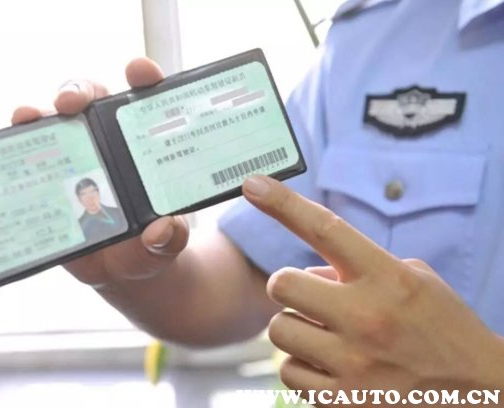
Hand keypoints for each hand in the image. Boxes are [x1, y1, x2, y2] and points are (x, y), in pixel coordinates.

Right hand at [11, 59, 189, 286]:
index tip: (139, 72)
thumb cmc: (148, 246)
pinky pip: (26, 157)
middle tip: (72, 103)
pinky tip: (6, 148)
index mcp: (142, 145)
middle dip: (79, 90)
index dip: (142, 77)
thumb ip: (169, 238)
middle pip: (91, 99)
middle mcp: (106, 141)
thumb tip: (161, 231)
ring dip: (38, 113)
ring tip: (28, 118)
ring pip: (53, 121)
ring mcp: (73, 158)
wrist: (119, 270)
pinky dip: (14, 146)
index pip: (145, 99)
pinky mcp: (46, 179)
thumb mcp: (165, 244)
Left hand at [242, 175, 503, 402]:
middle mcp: (366, 318)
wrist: (481, 395)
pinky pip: (289, 373)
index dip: (283, 203)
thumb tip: (306, 274)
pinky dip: (303, 368)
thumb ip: (359, 268)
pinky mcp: (342, 402)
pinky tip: (332, 368)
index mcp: (387, 279)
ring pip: (278, 331)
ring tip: (329, 337)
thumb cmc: (443, 329)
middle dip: (288, 287)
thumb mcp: (414, 281)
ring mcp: (352, 364)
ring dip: (296, 330)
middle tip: (311, 298)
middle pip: (280, 284)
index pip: (325, 229)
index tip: (252, 184)